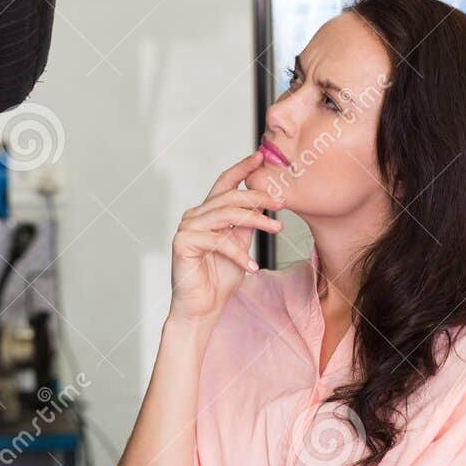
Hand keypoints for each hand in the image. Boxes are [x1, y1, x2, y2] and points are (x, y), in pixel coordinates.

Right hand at [166, 151, 284, 325]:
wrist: (202, 309)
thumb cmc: (218, 281)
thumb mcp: (240, 246)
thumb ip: (245, 224)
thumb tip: (262, 201)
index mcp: (206, 214)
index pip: (224, 184)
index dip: (241, 168)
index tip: (260, 156)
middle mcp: (194, 217)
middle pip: (229, 196)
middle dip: (259, 196)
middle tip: (282, 202)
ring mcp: (186, 228)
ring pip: (226, 214)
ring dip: (256, 220)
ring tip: (277, 229)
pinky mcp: (183, 243)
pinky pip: (218, 241)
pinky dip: (239, 253)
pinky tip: (252, 266)